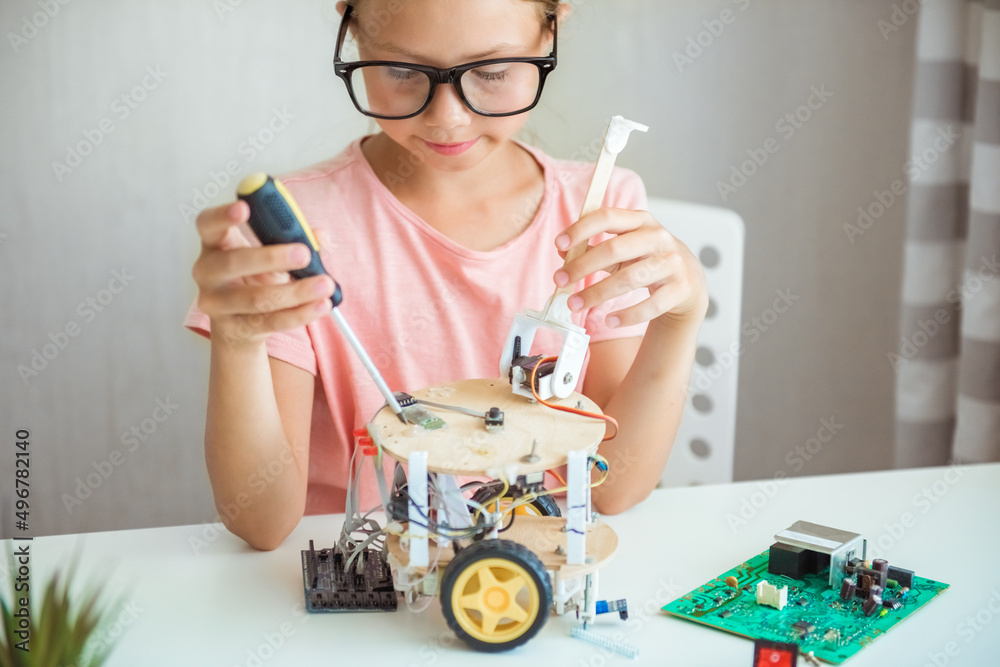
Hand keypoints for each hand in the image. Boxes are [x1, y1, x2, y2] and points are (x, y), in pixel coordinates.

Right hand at [191, 201, 334, 347]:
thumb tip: (320, 237)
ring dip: (295, 291)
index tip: (245, 207)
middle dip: (271, 257)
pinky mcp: (235, 329)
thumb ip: (294, 239)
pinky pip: (271, 322)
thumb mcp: (272, 254)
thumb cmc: (255, 277)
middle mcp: (208, 272)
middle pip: (232, 262)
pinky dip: (300, 314)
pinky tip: (320, 305)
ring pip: (256, 299)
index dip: (222, 215)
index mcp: (215, 244)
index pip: (208, 224)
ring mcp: (216, 303)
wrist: (241, 324)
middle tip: (304, 254)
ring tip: (325, 284)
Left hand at [552, 207, 707, 330]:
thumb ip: (594, 247)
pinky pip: (650, 305)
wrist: (689, 282)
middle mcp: (659, 238)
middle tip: (559, 280)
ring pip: (629, 278)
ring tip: (575, 304)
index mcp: (641, 221)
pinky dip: (627, 315)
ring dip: (597, 293)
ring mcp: (672, 263)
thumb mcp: (623, 249)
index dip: (581, 229)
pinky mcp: (680, 288)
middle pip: (614, 249)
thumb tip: (563, 252)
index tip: (558, 244)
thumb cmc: (649, 260)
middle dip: (582, 266)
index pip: (607, 217)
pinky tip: (609, 320)